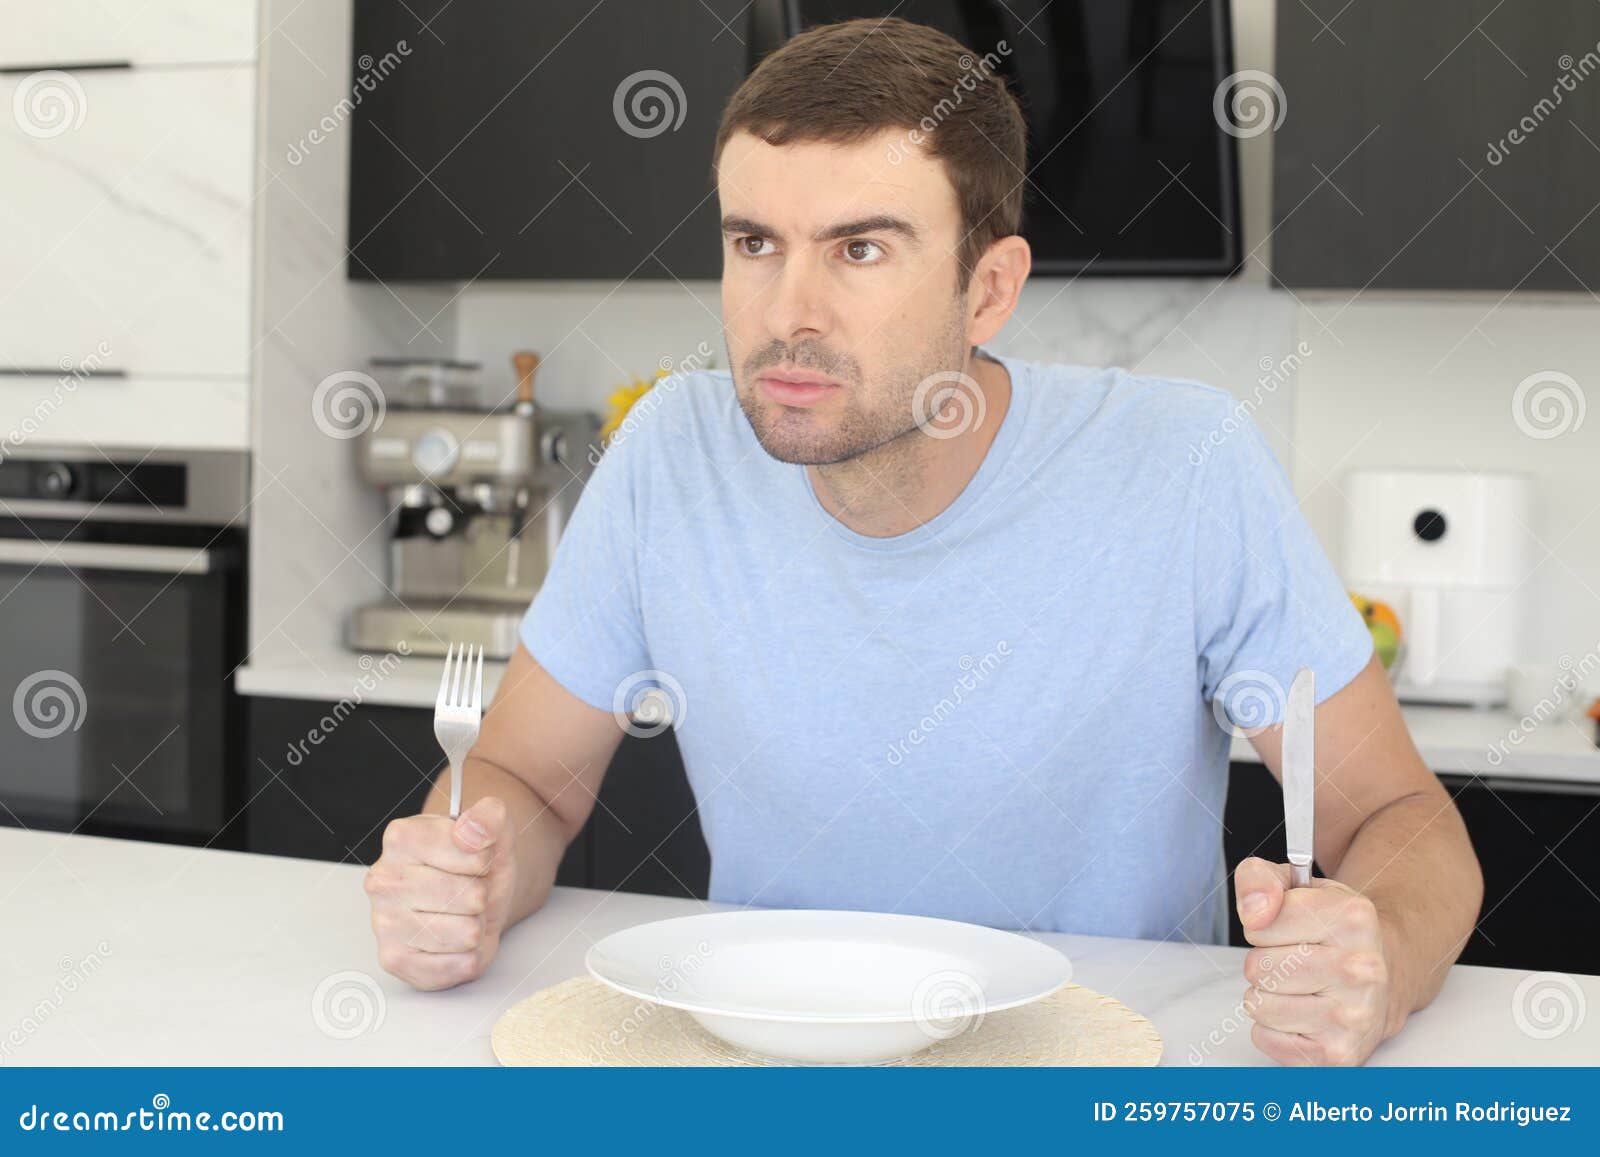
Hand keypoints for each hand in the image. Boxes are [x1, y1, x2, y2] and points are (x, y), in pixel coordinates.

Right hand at [365, 797, 515, 989]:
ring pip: (467, 933)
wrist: (471, 896)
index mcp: (402, 838)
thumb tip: (471, 832)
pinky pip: (458, 965)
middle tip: (467, 891)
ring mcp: (383, 922)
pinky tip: (454, 939)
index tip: (475, 859)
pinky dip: (468, 955)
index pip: (472, 854)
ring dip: (475, 926)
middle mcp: (383, 880)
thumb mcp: (494, 829)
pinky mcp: (394, 959)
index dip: (485, 860)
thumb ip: (490, 816)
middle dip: (481, 896)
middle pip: (470, 897)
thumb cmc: (476, 863)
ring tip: (461, 914)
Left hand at [1234, 856, 1394, 1065]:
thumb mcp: (1298, 886)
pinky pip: (1264, 1038)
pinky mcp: (1339, 1055)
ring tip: (1301, 988)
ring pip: (1258, 1005)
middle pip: (1257, 968)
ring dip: (1268, 996)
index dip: (1262, 926)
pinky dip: (1272, 1029)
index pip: (1259, 925)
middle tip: (1298, 961)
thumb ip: (1259, 879)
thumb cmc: (1333, 930)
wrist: (1387, 975)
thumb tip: (1254, 913)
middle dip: (1266, 962)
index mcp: (1352, 919)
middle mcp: (1360, 970)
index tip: (1288, 928)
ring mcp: (1353, 1017)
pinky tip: (1304, 1015)